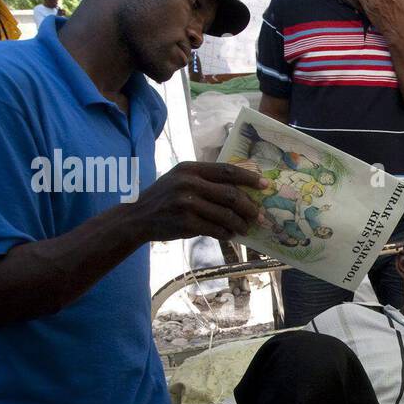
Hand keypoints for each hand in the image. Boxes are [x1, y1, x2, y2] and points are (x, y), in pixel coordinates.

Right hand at [130, 161, 260, 243]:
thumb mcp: (181, 179)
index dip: (249, 178)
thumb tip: (243, 189)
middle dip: (249, 207)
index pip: (227, 170)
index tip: (265, 185)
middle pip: (231, 194)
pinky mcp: (185, 222)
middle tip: (259, 216)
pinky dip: (227, 233)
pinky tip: (231, 235)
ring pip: (226, 214)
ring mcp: (186, 203)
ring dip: (241, 224)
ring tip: (246, 228)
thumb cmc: (165, 198)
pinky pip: (216, 229)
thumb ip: (206, 180)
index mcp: (190, 168)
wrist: (137, 217)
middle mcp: (188, 183)